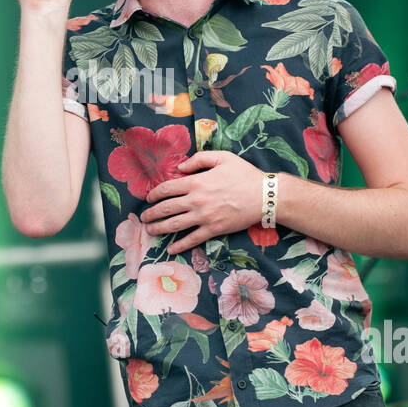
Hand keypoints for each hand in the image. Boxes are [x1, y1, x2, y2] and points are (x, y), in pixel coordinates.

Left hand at [140, 151, 263, 254]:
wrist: (264, 196)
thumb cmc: (244, 174)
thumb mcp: (222, 157)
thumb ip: (199, 159)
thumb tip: (181, 167)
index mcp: (196, 182)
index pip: (166, 188)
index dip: (154, 194)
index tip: (148, 198)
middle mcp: (196, 201)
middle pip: (166, 208)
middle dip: (151, 214)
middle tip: (144, 218)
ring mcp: (204, 217)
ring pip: (174, 225)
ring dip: (159, 229)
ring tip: (150, 231)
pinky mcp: (213, 230)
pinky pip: (192, 239)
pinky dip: (180, 245)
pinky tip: (170, 249)